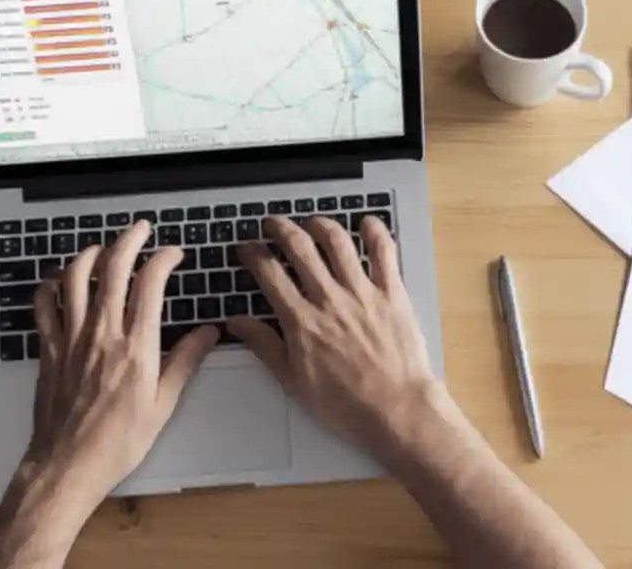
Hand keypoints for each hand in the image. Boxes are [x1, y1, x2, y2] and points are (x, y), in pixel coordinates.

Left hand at [21, 221, 218, 503]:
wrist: (68, 464)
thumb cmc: (117, 442)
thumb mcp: (163, 405)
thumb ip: (185, 362)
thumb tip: (208, 334)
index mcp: (137, 347)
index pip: (150, 284)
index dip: (163, 259)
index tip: (173, 253)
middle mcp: (102, 335)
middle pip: (112, 270)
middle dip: (128, 240)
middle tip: (139, 229)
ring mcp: (71, 340)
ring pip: (75, 279)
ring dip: (89, 255)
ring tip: (102, 247)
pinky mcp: (48, 350)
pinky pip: (44, 307)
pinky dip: (49, 287)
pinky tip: (57, 281)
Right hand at [227, 216, 443, 459]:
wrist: (396, 409)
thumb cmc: (345, 403)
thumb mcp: (293, 380)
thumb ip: (265, 346)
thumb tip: (236, 323)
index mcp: (302, 321)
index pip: (270, 274)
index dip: (254, 254)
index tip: (247, 247)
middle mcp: (329, 299)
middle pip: (299, 248)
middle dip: (281, 229)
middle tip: (273, 224)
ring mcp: (362, 293)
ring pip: (337, 243)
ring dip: (320, 225)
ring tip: (311, 221)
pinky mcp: (392, 294)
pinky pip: (384, 253)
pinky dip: (375, 233)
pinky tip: (366, 222)